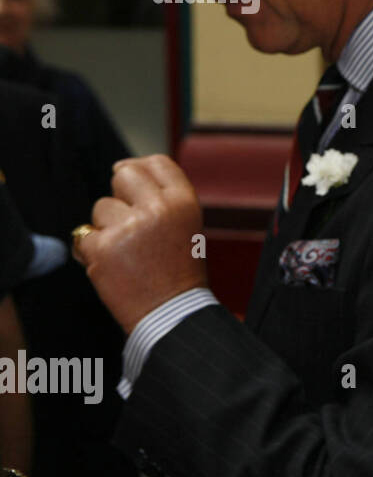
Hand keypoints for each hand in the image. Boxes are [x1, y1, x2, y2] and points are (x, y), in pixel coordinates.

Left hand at [73, 155, 208, 334]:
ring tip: (127, 252)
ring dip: (106, 227)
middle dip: (120, 195)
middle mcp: (158, 209)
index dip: (140, 169)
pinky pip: (83, 235)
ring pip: (101, 208)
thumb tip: (120, 168)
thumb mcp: (186, 225)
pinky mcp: (102, 248)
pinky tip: (111, 265)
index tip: (131, 183)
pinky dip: (91, 251)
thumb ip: (161, 197)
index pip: (157, 163)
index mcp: (184, 202)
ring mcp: (128, 227)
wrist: (170, 313)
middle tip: (130, 222)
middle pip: (124, 175)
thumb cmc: (178, 270)